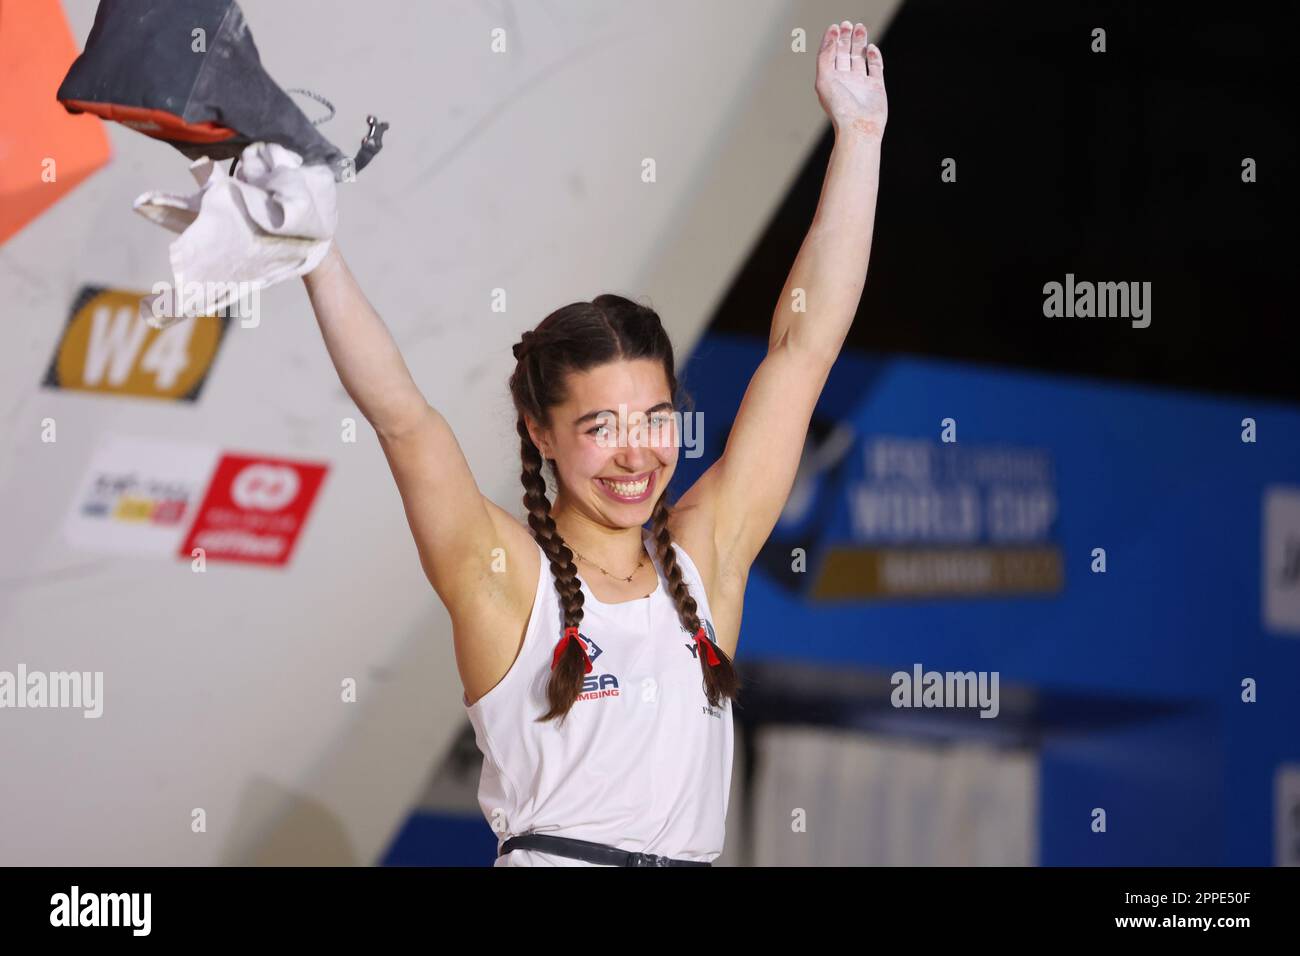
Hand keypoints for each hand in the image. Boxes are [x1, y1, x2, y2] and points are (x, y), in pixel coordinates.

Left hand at [815, 21, 886, 138]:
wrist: (859, 126)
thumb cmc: (839, 107)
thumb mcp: (825, 79)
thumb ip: (825, 57)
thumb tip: (830, 37)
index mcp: (831, 80)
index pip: (830, 55)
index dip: (832, 40)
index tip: (835, 27)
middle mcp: (845, 80)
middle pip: (845, 53)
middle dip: (846, 38)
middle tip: (848, 24)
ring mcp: (861, 83)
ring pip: (860, 57)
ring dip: (859, 42)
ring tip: (860, 27)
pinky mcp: (876, 86)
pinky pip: (875, 67)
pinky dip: (874, 56)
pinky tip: (871, 48)